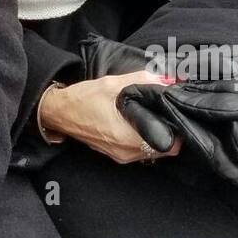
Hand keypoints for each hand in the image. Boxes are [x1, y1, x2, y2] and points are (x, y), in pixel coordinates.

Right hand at [39, 72, 180, 164]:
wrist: (59, 113)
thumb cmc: (84, 98)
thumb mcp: (114, 84)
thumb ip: (144, 81)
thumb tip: (168, 80)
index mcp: (129, 137)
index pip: (171, 144)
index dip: (178, 129)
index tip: (176, 114)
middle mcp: (127, 152)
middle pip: (165, 149)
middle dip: (170, 132)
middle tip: (167, 113)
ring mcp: (122, 157)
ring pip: (153, 151)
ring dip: (158, 136)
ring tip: (153, 117)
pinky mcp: (116, 156)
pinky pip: (140, 151)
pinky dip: (145, 139)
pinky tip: (139, 123)